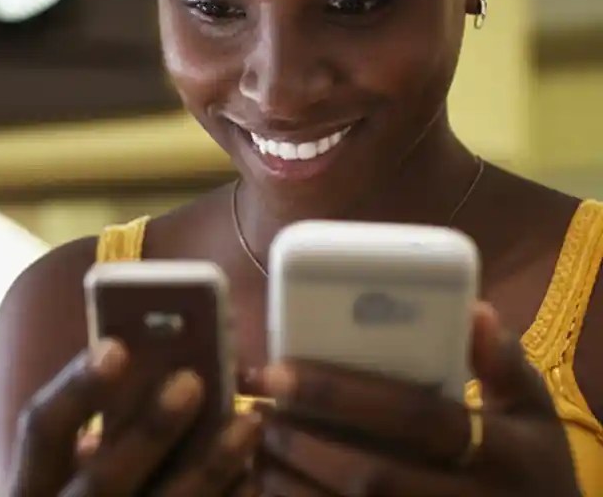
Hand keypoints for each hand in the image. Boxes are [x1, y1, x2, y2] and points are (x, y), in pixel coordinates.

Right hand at [4, 338, 263, 496]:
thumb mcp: (58, 475)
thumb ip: (85, 438)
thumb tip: (148, 375)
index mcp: (29, 487)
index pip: (42, 430)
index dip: (77, 388)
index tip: (117, 346)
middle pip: (102, 479)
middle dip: (150, 430)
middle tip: (193, 381)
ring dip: (209, 466)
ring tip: (248, 422)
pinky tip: (249, 474)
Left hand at [259, 303, 582, 496]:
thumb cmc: (530, 467)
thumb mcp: (533, 414)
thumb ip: (503, 364)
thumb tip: (473, 310)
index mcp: (505, 455)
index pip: (417, 418)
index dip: (343, 393)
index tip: (279, 370)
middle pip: (372, 477)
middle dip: (304, 444)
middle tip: (260, 413)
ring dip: (290, 484)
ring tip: (255, 448)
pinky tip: (269, 486)